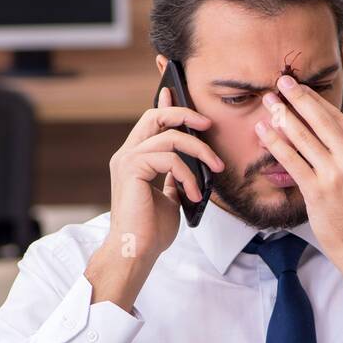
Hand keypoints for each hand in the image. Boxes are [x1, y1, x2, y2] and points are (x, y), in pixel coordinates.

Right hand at [88, 87, 224, 309]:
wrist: (136, 252)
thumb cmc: (151, 231)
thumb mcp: (169, 199)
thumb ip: (174, 178)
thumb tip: (190, 168)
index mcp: (135, 159)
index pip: (151, 121)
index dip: (166, 103)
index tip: (176, 89)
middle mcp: (127, 154)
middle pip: (156, 116)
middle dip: (185, 114)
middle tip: (208, 125)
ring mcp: (127, 160)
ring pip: (169, 136)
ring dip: (199, 152)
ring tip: (214, 171)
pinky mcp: (132, 169)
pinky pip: (169, 158)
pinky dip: (188, 174)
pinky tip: (193, 194)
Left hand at [254, 76, 342, 321]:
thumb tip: (326, 132)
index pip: (338, 118)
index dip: (315, 100)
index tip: (300, 88)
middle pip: (320, 120)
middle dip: (298, 97)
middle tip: (281, 83)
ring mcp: (336, 174)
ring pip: (303, 137)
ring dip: (282, 116)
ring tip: (267, 103)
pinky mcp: (318, 191)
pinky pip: (292, 160)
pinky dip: (276, 142)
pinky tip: (263, 131)